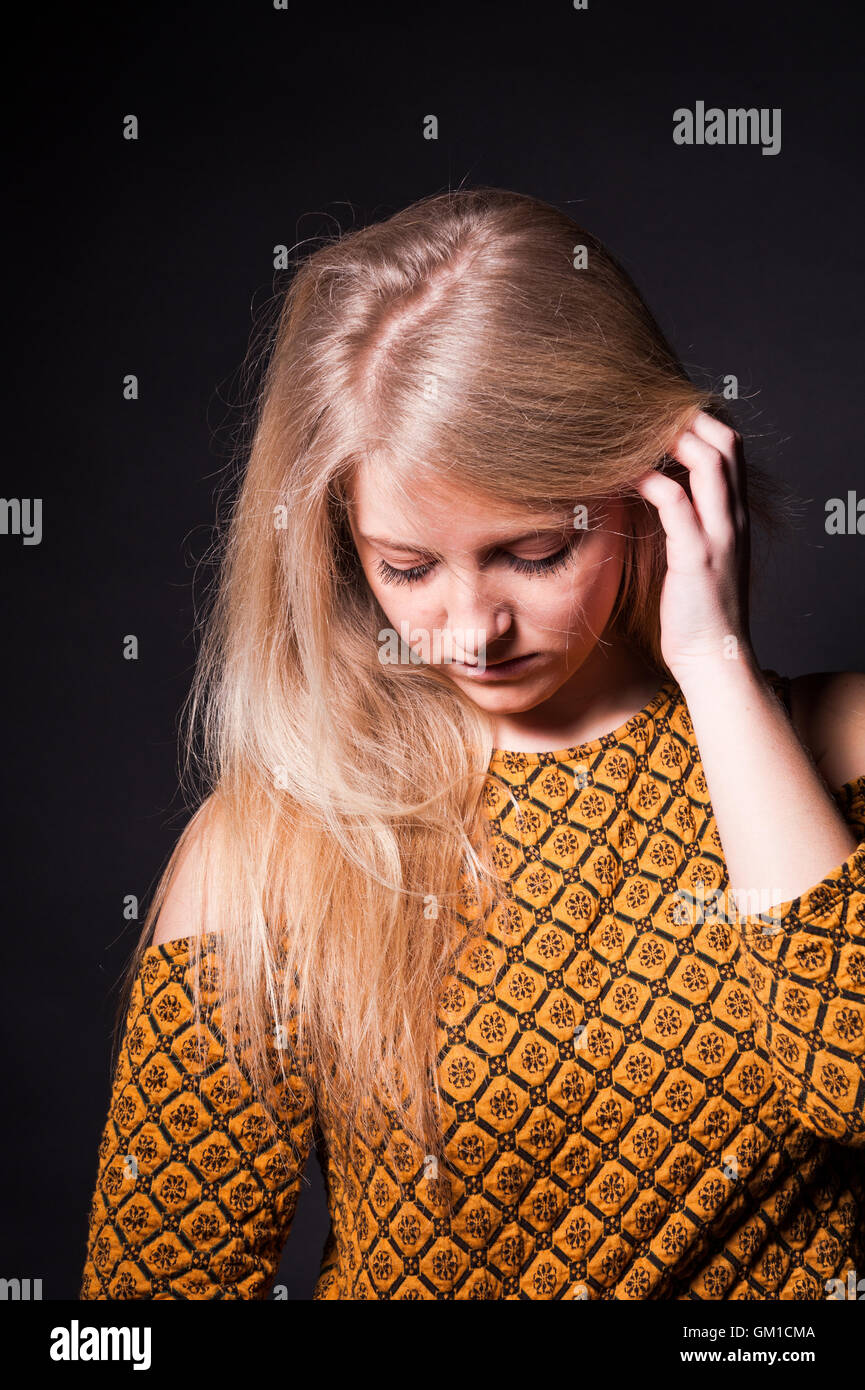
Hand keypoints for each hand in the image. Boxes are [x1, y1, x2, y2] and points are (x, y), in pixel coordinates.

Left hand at [633, 410, 754, 682]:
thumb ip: (686, 525)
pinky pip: (676, 502)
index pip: (732, 449)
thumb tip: (653, 495)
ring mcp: (718, 536)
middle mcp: (732, 519)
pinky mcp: (696, 557)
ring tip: (636, 435)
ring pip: (710, 462)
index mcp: (734, 517)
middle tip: (647, 417)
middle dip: (691, 420)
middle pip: (727, 443)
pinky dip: (651, 479)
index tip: (662, 420)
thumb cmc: (697, 612)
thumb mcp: (697, 557)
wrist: (715, 658)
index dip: (702, 425)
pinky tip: (628, 475)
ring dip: (673, 439)